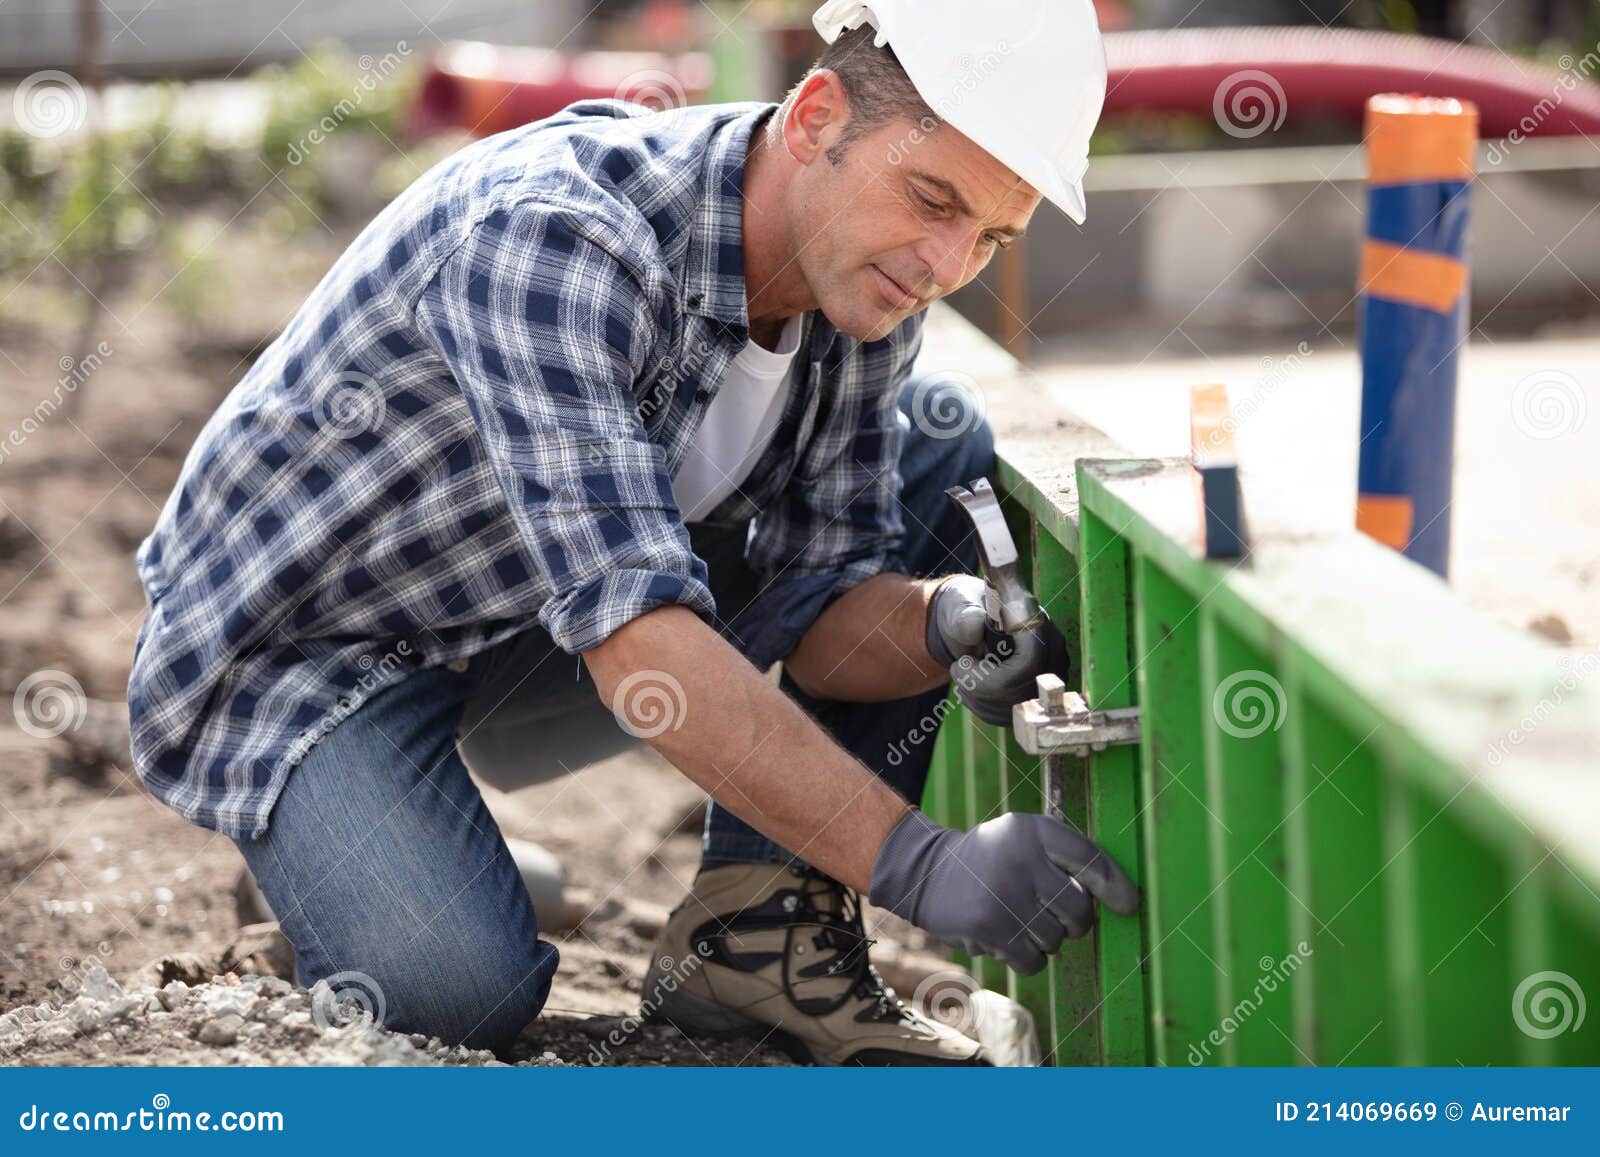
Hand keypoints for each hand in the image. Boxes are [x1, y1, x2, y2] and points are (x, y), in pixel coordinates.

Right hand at [869, 809, 1139, 973]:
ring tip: (1019, 917)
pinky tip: (1007, 936)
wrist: (928, 874)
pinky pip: (1034, 961)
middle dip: (1075, 921)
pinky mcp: (989, 929)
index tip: (1129, 905)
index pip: (1089, 859)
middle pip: (1079, 910)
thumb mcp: (1022, 836)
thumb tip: (1122, 897)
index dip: (1116, 886)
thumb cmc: (991, 858)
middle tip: (1056, 914)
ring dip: (1046, 938)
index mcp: (1032, 831)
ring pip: (1056, 939)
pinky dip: (1028, 956)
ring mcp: (1004, 896)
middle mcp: (1020, 860)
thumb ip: (1064, 855)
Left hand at [925, 575, 1068, 725]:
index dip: (991, 675)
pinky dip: (983, 706)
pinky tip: (973, 688)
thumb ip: (963, 616)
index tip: (963, 663)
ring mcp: (1049, 676)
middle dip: (981, 688)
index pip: (1030, 662)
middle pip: (1024, 691)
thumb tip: (973, 628)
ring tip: (963, 674)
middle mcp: (1052, 650)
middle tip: (959, 669)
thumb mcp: (958, 606)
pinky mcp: (1039, 695)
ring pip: (1016, 708)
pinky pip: (1011, 716)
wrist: (972, 624)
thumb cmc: (966, 612)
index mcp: (1036, 621)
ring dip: (978, 698)